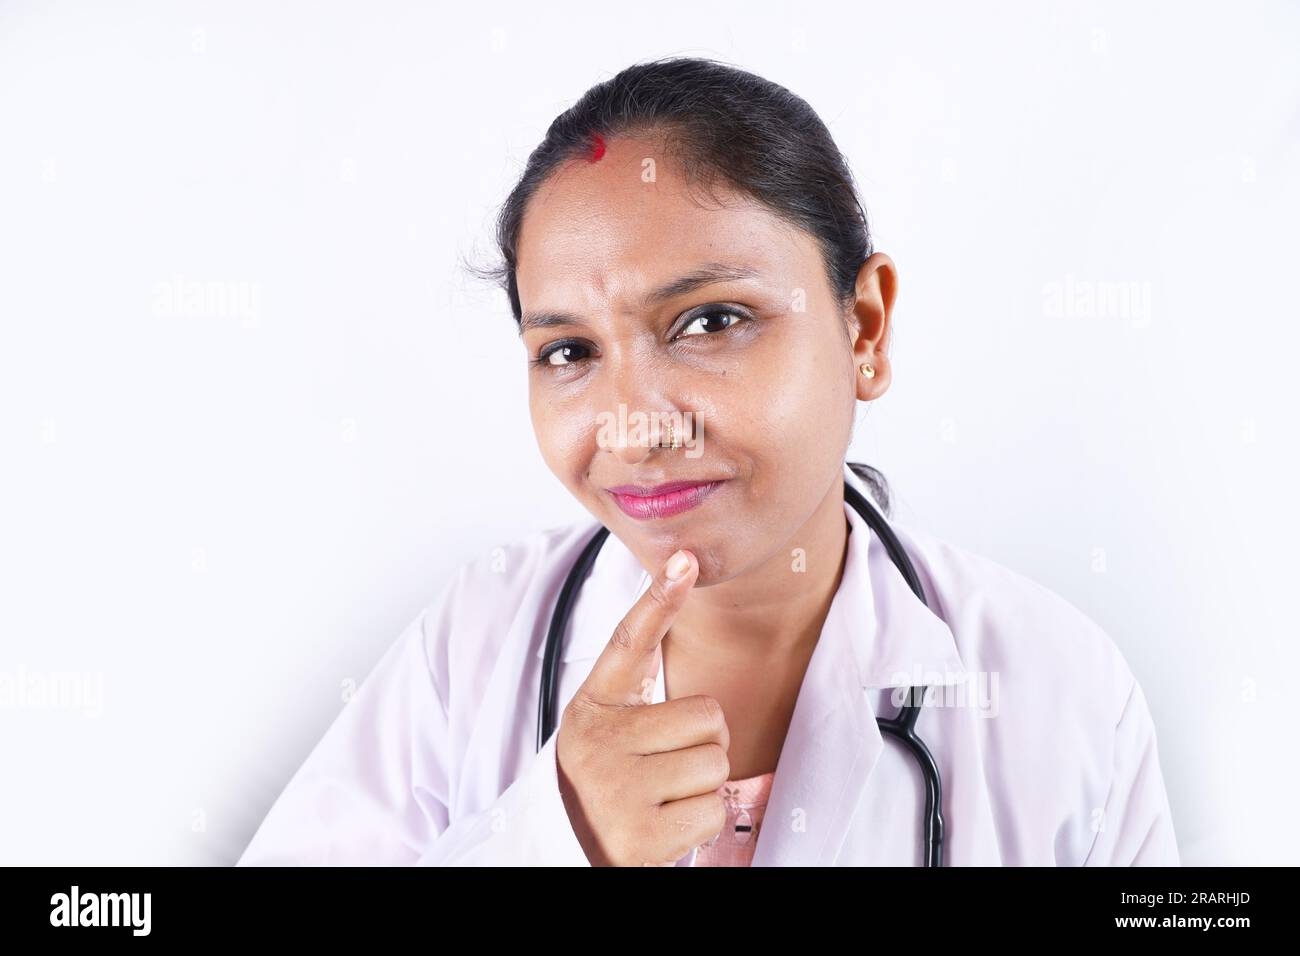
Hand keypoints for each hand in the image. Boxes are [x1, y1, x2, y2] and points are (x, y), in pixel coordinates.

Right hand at [556, 548, 729, 865]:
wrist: (563, 848)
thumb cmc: (604, 780)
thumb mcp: (608, 726)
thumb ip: (641, 686)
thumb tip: (680, 595)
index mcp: (595, 705)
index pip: (629, 641)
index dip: (658, 598)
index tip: (683, 560)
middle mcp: (599, 741)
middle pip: (708, 718)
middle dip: (705, 745)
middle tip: (667, 766)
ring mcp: (617, 787)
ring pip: (715, 764)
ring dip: (702, 785)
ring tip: (664, 795)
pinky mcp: (640, 833)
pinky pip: (712, 808)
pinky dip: (700, 821)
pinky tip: (666, 822)